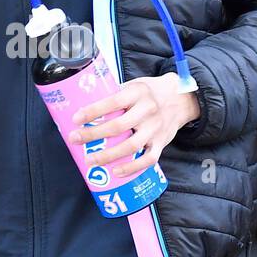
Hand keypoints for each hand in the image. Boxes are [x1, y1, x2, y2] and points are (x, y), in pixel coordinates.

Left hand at [67, 72, 200, 176]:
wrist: (182, 98)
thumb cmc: (150, 92)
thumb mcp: (135, 84)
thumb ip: (116, 94)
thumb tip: (86, 105)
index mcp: (138, 93)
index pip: (113, 102)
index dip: (93, 111)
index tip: (76, 119)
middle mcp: (148, 110)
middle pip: (118, 126)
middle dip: (93, 134)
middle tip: (75, 139)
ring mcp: (156, 128)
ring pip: (131, 146)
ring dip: (108, 155)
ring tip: (90, 160)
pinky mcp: (162, 143)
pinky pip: (148, 159)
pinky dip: (132, 168)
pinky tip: (116, 171)